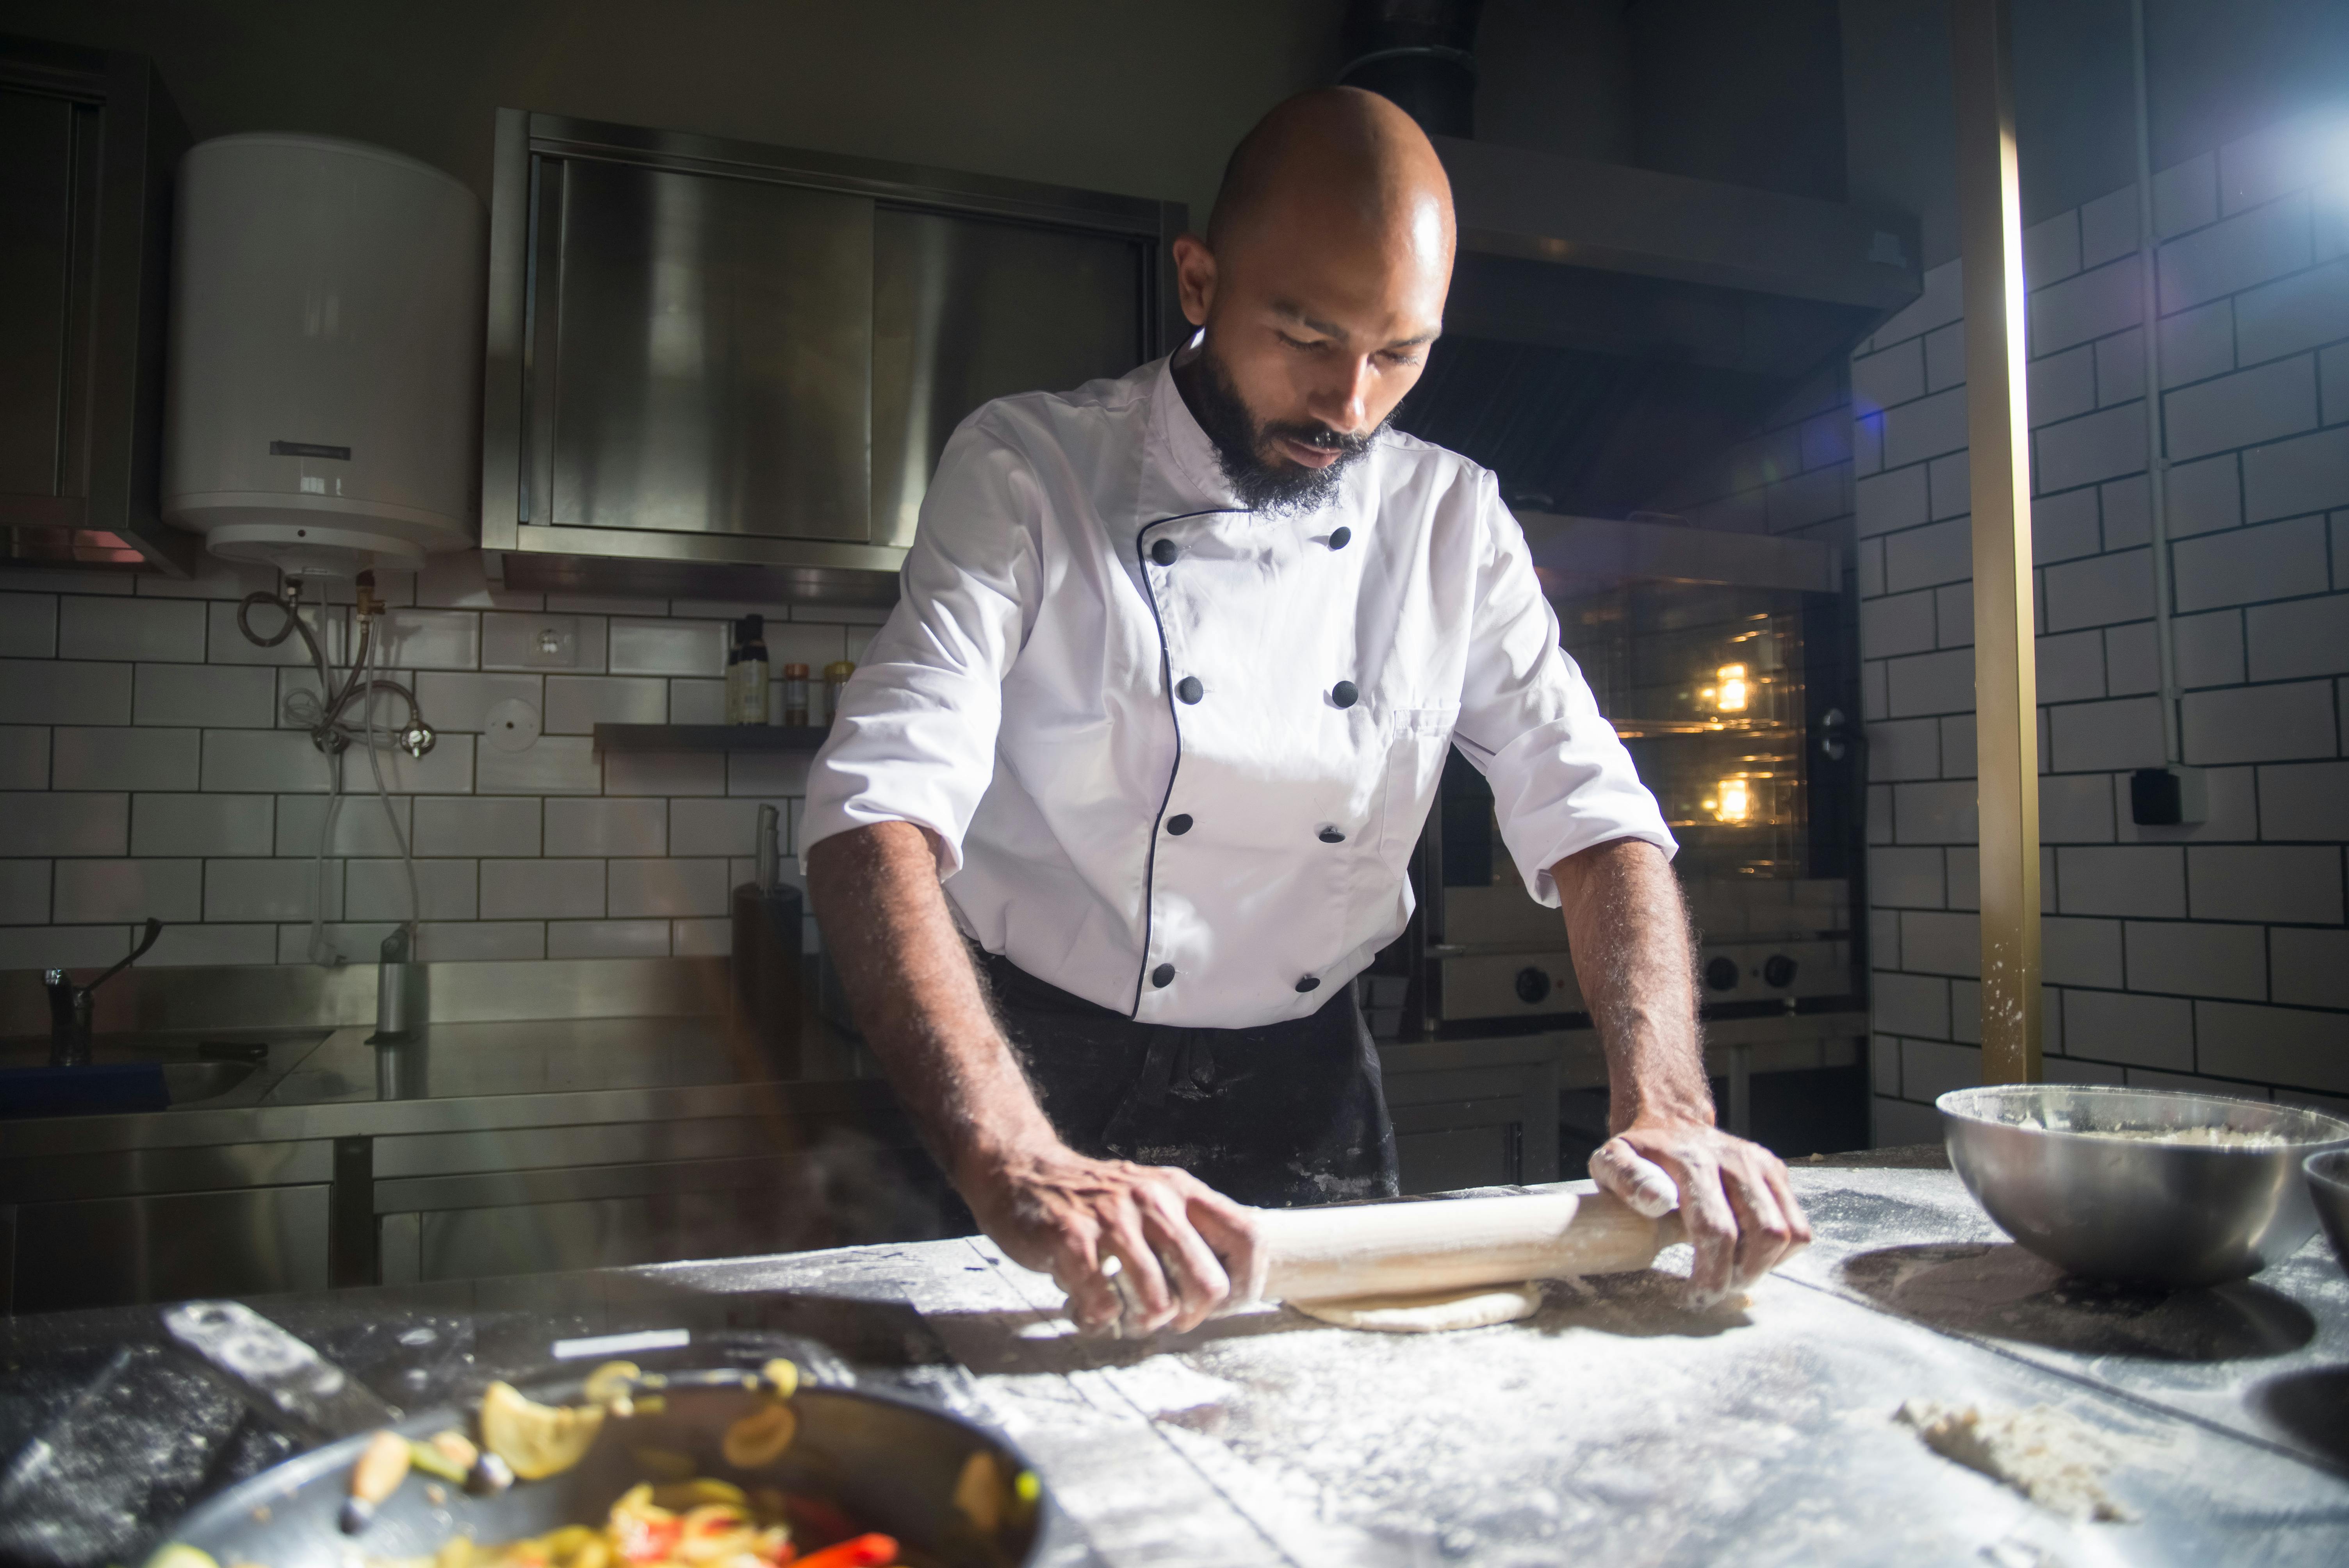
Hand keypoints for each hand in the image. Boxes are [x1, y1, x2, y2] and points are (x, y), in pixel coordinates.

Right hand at [962, 1142, 1266, 1336]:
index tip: (1223, 1306)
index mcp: (1181, 1191)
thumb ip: (1187, 1232)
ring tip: (1120, 1314)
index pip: (1248, 1236)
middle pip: (1208, 1284)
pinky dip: (1097, 1320)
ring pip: (1157, 1301)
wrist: (1021, 1171)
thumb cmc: (1091, 1199)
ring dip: (1140, 1324)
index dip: (1246, 1284)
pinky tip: (1085, 1307)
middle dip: (1190, 1317)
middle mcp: (1154, 1200)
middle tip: (1165, 1318)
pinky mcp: (1072, 1238)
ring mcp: (1113, 1219)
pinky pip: (1102, 1303)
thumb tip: (1225, 1288)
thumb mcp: (1151, 1199)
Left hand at [1589, 1120, 1810, 1304]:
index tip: (1694, 1298)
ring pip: (1789, 1233)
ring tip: (1733, 1276)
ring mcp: (1761, 1165)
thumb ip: (1625, 1180)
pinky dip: (1780, 1253)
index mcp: (1693, 1162)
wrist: (1671, 1121)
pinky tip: (1749, 1256)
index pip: (1716, 1230)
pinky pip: (1799, 1226)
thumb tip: (1656, 1203)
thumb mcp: (1612, 1161)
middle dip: (1741, 1276)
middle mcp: (1735, 1160)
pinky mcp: (1777, 1172)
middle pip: (1762, 1235)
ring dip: (1764, 1268)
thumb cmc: (1641, 1154)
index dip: (1711, 1274)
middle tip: (1715, 1291)